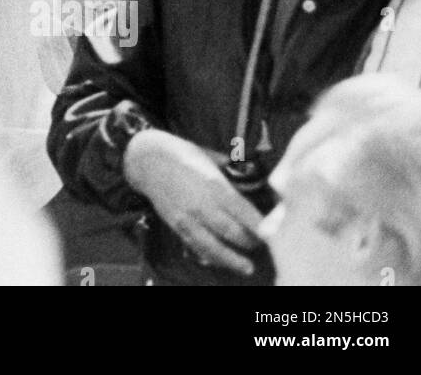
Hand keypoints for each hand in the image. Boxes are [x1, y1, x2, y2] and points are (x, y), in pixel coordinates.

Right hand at [124, 129, 263, 275]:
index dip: (260, 225)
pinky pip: (196, 246)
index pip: (244, 211)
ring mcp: (187, 217)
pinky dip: (210, 256)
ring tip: (247, 267)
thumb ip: (230, 171)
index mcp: (214, 184)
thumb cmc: (181, 153)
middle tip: (262, 245)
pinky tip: (221, 261)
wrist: (146, 159)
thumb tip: (251, 176)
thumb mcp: (209, 156)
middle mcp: (201, 204)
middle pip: (232, 232)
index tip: (274, 233)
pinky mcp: (176, 225)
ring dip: (232, 259)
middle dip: (250, 242)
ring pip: (213, 246)